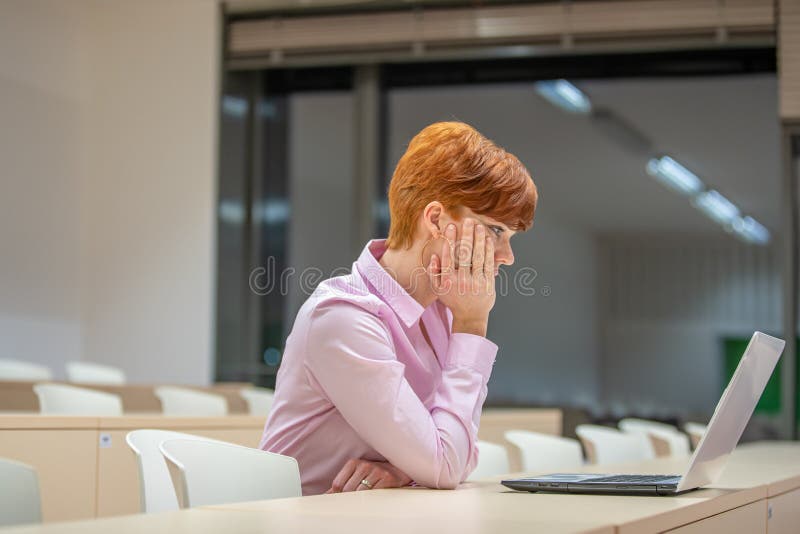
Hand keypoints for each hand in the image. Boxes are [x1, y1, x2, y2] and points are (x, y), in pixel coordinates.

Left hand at [325, 459, 412, 492]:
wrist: (397, 469)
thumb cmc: (373, 474)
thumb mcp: (355, 474)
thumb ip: (340, 484)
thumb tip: (324, 496)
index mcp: (353, 463)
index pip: (338, 484)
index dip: (338, 495)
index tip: (342, 499)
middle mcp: (364, 465)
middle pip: (347, 490)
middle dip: (349, 499)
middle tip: (354, 502)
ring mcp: (376, 471)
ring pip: (360, 493)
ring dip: (360, 500)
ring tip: (363, 500)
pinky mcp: (386, 478)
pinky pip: (374, 494)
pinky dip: (371, 500)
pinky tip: (372, 499)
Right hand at [428, 218, 495, 335]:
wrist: (470, 316)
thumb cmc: (453, 299)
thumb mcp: (438, 289)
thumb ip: (433, 273)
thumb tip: (434, 256)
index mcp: (447, 280)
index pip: (448, 256)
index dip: (449, 240)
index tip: (451, 226)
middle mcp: (461, 280)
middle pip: (464, 253)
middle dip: (466, 235)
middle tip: (468, 220)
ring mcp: (476, 282)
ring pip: (477, 256)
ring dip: (478, 239)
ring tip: (479, 226)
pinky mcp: (488, 283)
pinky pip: (488, 264)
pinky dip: (488, 251)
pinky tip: (487, 240)